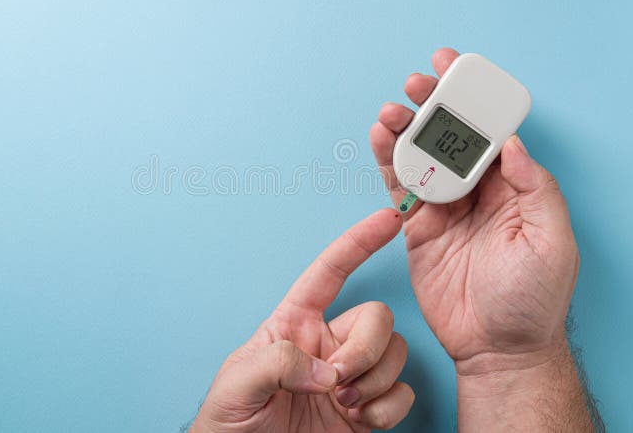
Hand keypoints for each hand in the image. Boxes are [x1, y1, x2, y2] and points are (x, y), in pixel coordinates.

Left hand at [191, 209, 414, 432]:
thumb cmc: (229, 424)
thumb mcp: (237, 384)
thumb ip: (277, 362)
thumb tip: (326, 369)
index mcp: (294, 325)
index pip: (329, 273)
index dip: (357, 244)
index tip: (388, 221)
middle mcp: (328, 345)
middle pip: (376, 316)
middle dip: (366, 347)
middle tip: (337, 380)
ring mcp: (350, 377)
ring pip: (395, 352)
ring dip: (376, 380)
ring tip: (343, 404)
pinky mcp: (367, 409)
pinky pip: (403, 393)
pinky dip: (389, 408)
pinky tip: (360, 420)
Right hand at [370, 48, 578, 373]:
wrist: (497, 348)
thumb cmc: (533, 301)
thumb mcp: (552, 242)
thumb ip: (537, 189)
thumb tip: (513, 145)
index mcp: (513, 188)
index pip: (490, 133)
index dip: (473, 100)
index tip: (456, 70)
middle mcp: (477, 193)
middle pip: (450, 139)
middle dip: (433, 107)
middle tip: (416, 83)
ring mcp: (444, 209)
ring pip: (421, 158)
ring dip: (405, 130)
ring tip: (391, 109)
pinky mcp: (418, 229)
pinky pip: (401, 189)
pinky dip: (388, 163)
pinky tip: (381, 139)